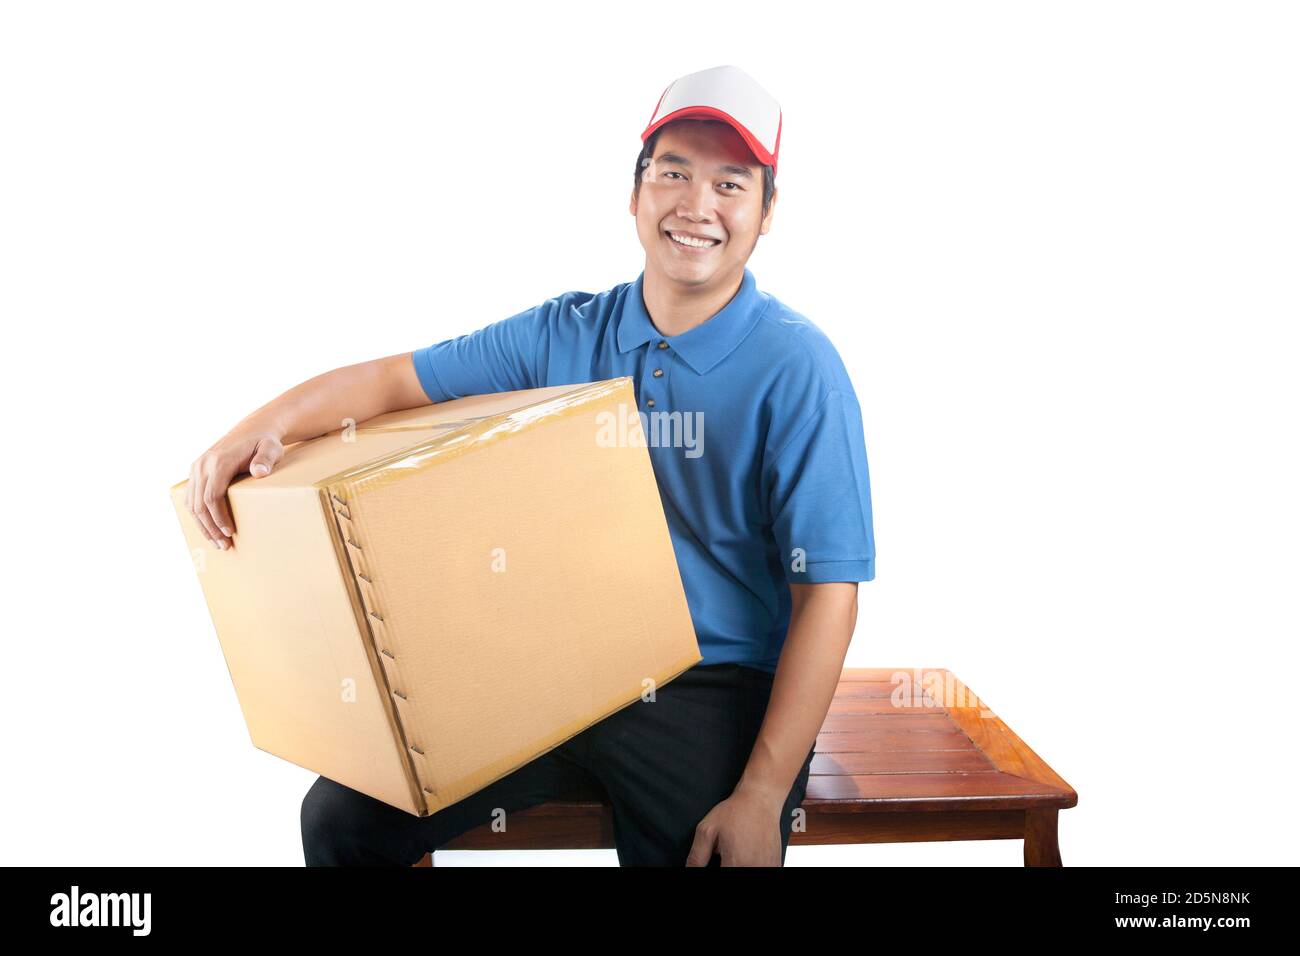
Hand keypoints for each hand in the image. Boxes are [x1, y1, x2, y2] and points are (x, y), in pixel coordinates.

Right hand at [186, 427, 283, 549]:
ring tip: (217, 542)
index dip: (219, 517)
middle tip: (224, 546)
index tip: (230, 533)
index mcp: (219, 461)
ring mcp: (197, 467)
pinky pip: (192, 497)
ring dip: (202, 525)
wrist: (254, 428)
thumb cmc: (265, 442)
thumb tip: (259, 472)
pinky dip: (198, 515)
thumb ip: (266, 459)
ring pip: (191, 503)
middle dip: (210, 527)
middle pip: (199, 503)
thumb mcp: (271, 448)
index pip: (212, 496)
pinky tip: (208, 528)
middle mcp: (203, 464)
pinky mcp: (197, 470)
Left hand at [685, 786, 784, 866]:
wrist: (761, 800)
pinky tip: (749, 852)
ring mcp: (767, 866)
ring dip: (739, 865)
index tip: (718, 860)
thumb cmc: (736, 811)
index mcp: (736, 863)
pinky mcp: (775, 864)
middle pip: (733, 875)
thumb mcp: (707, 829)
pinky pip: (760, 869)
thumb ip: (697, 855)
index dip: (715, 869)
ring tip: (739, 851)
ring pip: (746, 871)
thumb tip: (691, 870)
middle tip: (727, 851)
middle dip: (727, 865)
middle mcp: (754, 868)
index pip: (721, 878)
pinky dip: (751, 863)